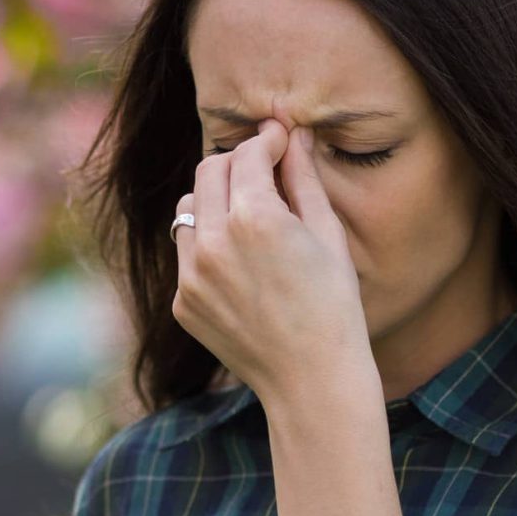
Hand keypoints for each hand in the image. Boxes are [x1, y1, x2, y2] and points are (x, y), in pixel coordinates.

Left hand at [172, 119, 371, 413]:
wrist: (311, 380)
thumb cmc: (333, 305)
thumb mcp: (327, 235)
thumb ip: (304, 178)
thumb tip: (295, 136)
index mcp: (255, 217)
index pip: (246, 154)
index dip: (266, 141)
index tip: (279, 139)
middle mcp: (213, 241)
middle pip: (209, 172)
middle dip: (236, 164)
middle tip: (263, 172)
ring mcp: (191, 274)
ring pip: (188, 209)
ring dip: (215, 203)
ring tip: (249, 221)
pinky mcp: (183, 302)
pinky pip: (186, 254)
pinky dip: (208, 247)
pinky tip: (242, 267)